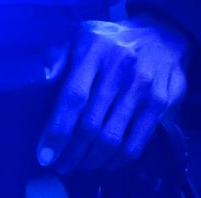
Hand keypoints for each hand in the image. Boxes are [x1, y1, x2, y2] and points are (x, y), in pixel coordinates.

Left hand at [37, 16, 191, 173]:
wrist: (161, 34)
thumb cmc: (110, 40)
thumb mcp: (80, 36)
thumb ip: (58, 57)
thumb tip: (39, 78)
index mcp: (93, 50)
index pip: (72, 98)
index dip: (57, 130)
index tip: (44, 154)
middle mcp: (120, 69)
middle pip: (91, 124)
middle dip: (71, 152)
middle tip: (60, 165)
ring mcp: (143, 87)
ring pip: (113, 137)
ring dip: (92, 159)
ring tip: (78, 166)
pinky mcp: (161, 103)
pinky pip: (137, 141)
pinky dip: (118, 160)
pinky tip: (105, 163)